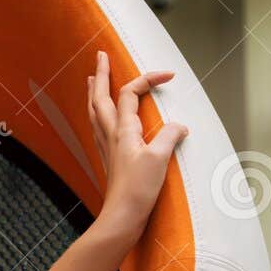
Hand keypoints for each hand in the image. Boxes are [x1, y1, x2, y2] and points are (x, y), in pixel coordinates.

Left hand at [87, 49, 188, 239]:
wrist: (121, 215)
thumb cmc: (137, 189)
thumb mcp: (160, 158)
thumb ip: (169, 136)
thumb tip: (178, 126)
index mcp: (122, 130)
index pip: (130, 93)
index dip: (147, 79)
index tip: (168, 74)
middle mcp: (109, 134)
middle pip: (100, 97)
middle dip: (101, 74)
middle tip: (100, 55)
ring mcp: (106, 146)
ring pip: (94, 111)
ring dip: (94, 92)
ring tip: (92, 79)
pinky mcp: (108, 157)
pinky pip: (97, 126)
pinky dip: (97, 112)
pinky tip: (99, 116)